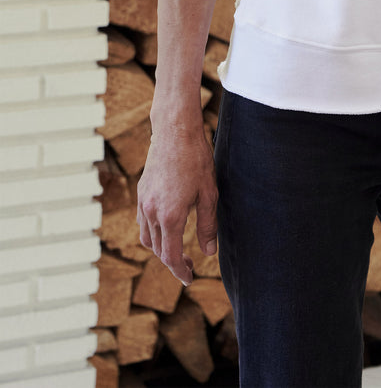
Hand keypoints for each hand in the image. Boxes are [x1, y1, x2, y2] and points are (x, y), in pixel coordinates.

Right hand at [137, 127, 217, 285]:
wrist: (175, 131)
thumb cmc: (196, 160)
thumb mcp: (209, 194)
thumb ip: (208, 226)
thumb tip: (209, 252)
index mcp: (170, 216)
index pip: (171, 257)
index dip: (180, 271)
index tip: (189, 278)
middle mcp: (152, 212)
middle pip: (158, 250)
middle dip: (173, 261)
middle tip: (189, 265)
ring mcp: (144, 202)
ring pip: (147, 237)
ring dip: (161, 248)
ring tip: (178, 249)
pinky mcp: (141, 192)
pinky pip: (143, 221)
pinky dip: (153, 232)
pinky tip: (167, 226)